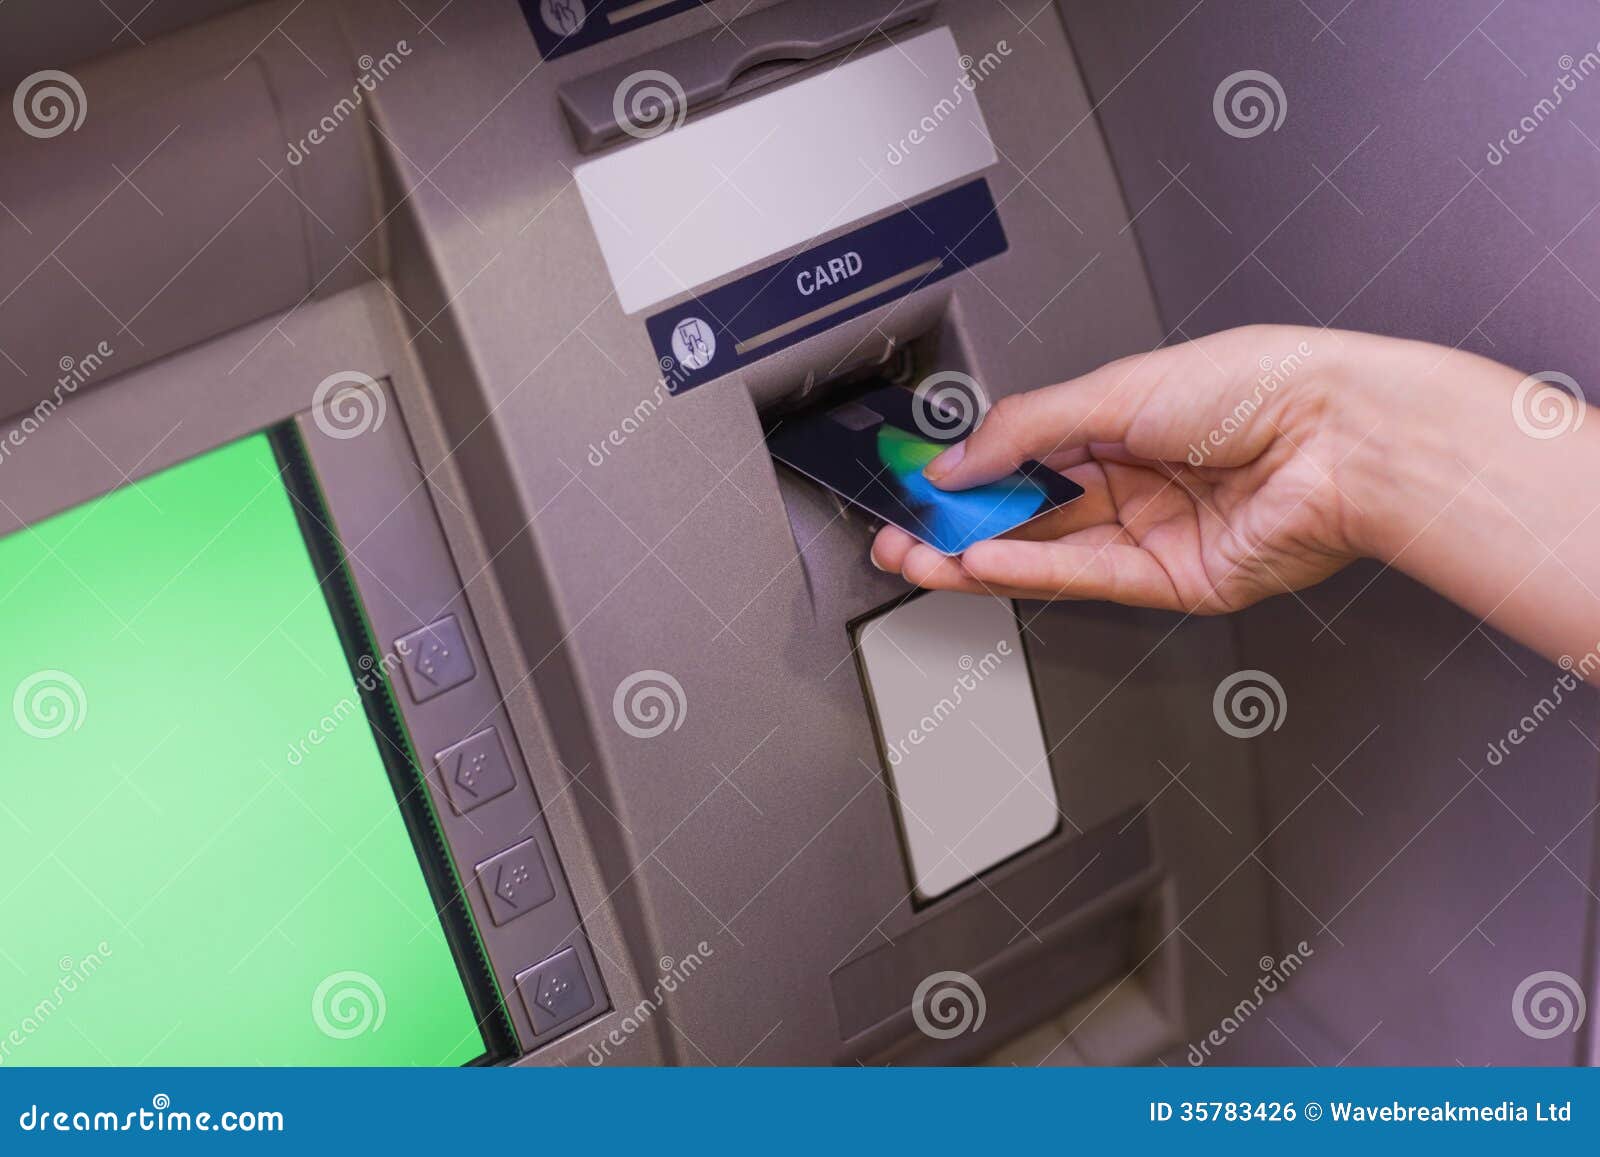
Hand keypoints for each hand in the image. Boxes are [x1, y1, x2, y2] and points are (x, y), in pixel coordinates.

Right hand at [871, 326, 1426, 611]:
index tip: (922, 480)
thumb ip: (1025, 428)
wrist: (1340, 438)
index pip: (1027, 451)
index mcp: (1127, 418)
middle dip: (961, 519)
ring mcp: (1155, 531)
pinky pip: (1087, 578)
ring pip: (1048, 549)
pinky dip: (1030, 570)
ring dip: (979, 552)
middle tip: (904, 529)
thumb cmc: (1262, 388)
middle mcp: (1139, 476)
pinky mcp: (1174, 581)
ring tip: (920, 553)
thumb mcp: (1115, 390)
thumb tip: (959, 455)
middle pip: (1030, 507)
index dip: (971, 468)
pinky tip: (981, 561)